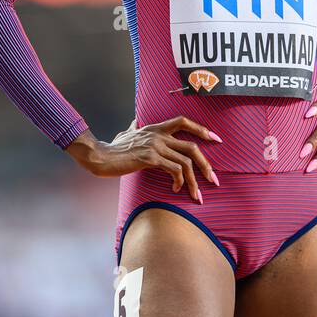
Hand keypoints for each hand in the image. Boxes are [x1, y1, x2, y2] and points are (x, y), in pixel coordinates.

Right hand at [67, 116, 220, 202]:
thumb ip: (134, 127)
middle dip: (206, 165)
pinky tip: (177, 189)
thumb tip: (135, 121)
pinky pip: (174, 170)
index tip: (216, 139)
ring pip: (186, 161)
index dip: (201, 129)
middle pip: (192, 146)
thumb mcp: (126, 133)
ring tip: (197, 195)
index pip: (183, 121)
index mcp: (155, 128)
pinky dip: (180, 181)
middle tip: (214, 180)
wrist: (100, 156)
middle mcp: (158, 135)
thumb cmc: (112, 148)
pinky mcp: (150, 158)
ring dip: (195, 180)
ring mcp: (155, 145)